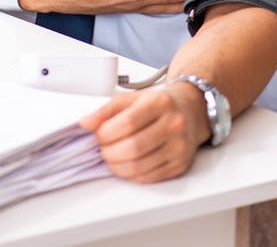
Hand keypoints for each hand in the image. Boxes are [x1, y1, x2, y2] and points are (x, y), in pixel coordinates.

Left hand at [79, 82, 207, 182]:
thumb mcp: (133, 98)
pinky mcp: (180, 165)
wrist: (190, 110)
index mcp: (160, 103)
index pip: (128, 122)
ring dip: (117, 167)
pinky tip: (127, 165)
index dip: (106, 133)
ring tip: (112, 158)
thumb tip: (85, 123)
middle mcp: (173, 124)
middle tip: (102, 149)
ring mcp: (179, 147)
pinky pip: (149, 178)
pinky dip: (132, 175)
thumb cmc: (158, 104)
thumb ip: (107, 110)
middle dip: (109, 153)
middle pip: (133, 148)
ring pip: (140, 167)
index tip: (97, 135)